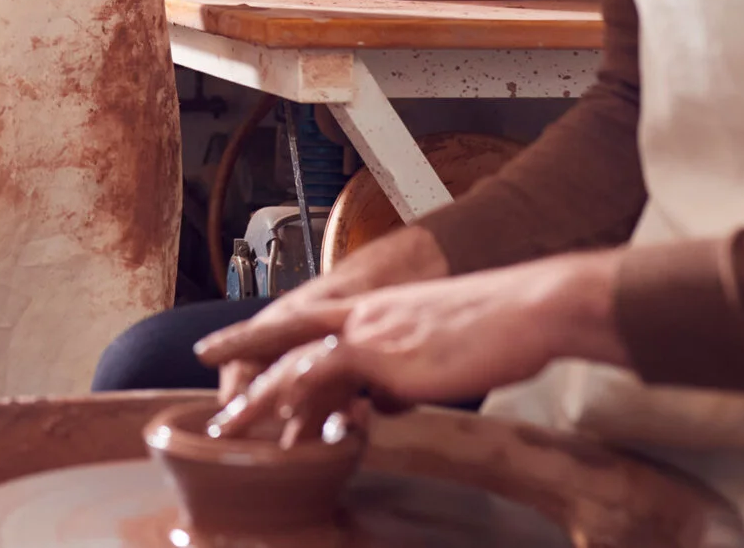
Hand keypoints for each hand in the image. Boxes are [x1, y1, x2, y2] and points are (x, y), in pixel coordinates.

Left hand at [201, 252, 626, 445]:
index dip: (262, 333)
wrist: (531, 307)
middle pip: (283, 335)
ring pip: (295, 364)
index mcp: (375, 308)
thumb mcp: (439, 350)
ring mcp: (371, 333)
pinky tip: (288, 436)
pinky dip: (302, 408)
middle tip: (212, 393)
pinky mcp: (385, 356)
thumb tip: (381, 400)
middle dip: (240, 360)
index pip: (304, 318)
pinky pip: (327, 382)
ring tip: (230, 431)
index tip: (226, 345)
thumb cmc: (501, 328)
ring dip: (260, 401)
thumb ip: (401, 372)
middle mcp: (364, 315)